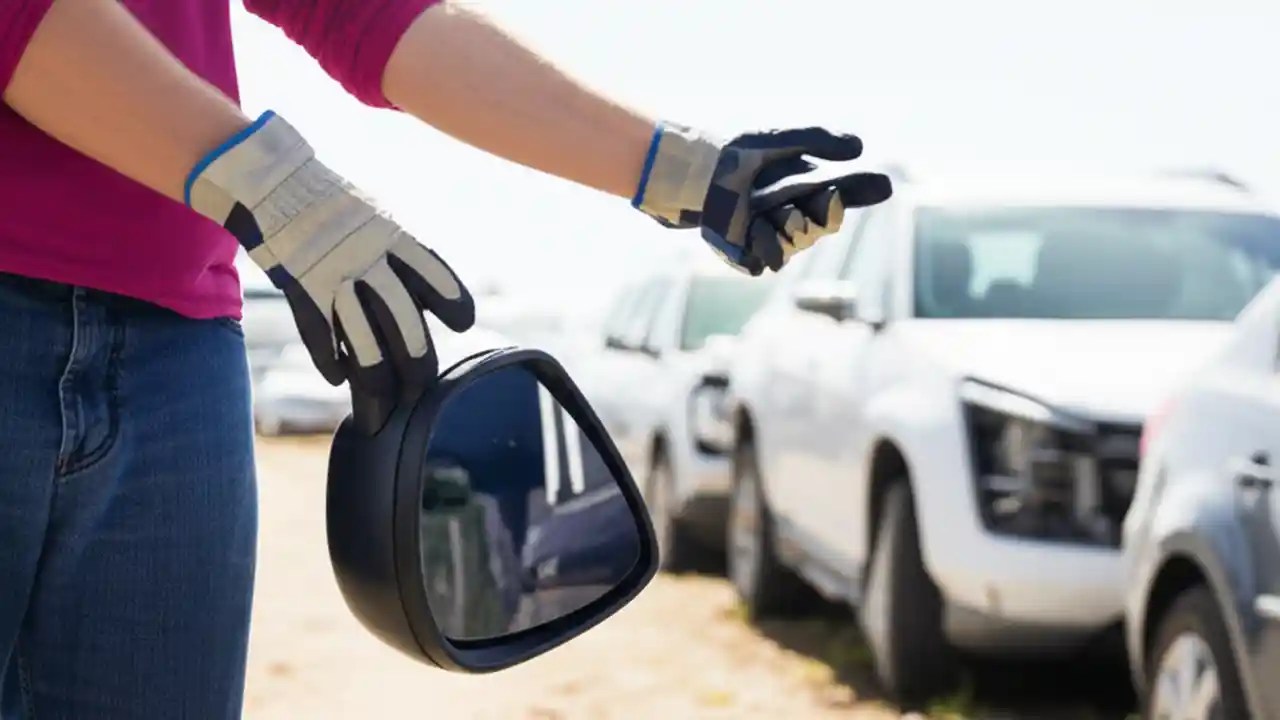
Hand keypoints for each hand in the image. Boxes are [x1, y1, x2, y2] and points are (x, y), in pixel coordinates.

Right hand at [186, 112, 473, 401]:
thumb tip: (436, 298)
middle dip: (418, 360)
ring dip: (376, 379)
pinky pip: (318, 335)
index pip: (436, 275)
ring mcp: (331, 275)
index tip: (463, 322)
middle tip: (423, 382)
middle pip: (404, 321)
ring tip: (384, 399)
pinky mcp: (300, 288)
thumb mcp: (380, 220)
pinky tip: (338, 379)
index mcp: (394, 238)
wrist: (274, 182)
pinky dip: (330, 361)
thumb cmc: (336, 209)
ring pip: (363, 341)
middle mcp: (367, 259)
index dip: (454, 303)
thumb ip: (405, 257)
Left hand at [632, 123, 892, 274]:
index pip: (849, 195)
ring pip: (798, 241)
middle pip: (827, 223)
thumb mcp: (780, 140)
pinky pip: (770, 260)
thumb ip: (817, 138)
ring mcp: (781, 239)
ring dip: (783, 221)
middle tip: (792, 192)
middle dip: (815, 208)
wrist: (700, 175)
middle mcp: (803, 217)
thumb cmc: (741, 155)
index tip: (880, 184)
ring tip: (760, 206)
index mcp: (815, 189)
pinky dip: (763, 242)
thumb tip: (860, 146)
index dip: (866, 190)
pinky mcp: (755, 256)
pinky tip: (750, 224)